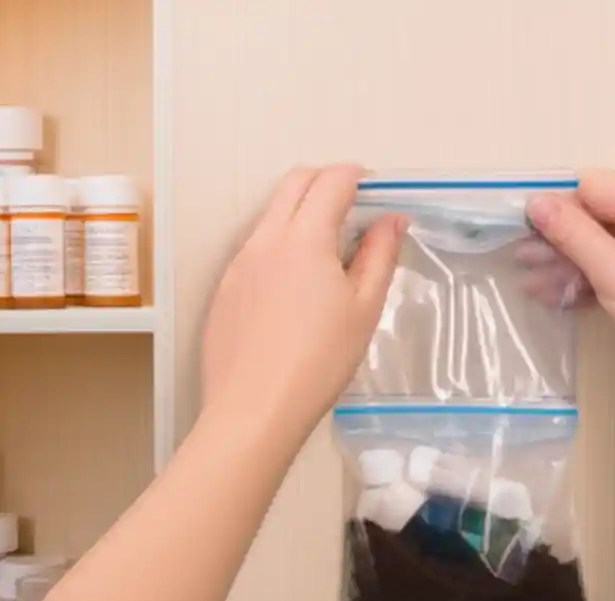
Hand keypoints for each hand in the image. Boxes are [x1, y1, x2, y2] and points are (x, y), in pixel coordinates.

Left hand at [201, 165, 405, 429]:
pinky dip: (279, 248)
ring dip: (300, 215)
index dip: (357, 177)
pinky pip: (254, 251)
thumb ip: (379, 255)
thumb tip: (391, 219)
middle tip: (353, 208)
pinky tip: (294, 290)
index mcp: (303, 238)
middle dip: (325, 182)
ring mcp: (238, 264)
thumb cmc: (319, 362)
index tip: (375, 191)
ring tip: (328, 254)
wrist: (253, 409)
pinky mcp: (224, 290)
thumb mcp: (364, 309)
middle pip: (293, 184)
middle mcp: (264, 240)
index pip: (331, 181)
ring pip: (270, 217)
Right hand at [525, 168, 614, 373]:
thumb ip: (572, 234)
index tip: (523, 230)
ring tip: (531, 281)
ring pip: (610, 240)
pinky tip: (562, 293)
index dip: (556, 205)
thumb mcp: (614, 272)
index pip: (595, 186)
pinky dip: (596, 274)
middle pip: (601, 213)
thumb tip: (535, 202)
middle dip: (560, 238)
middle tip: (521, 260)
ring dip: (572, 261)